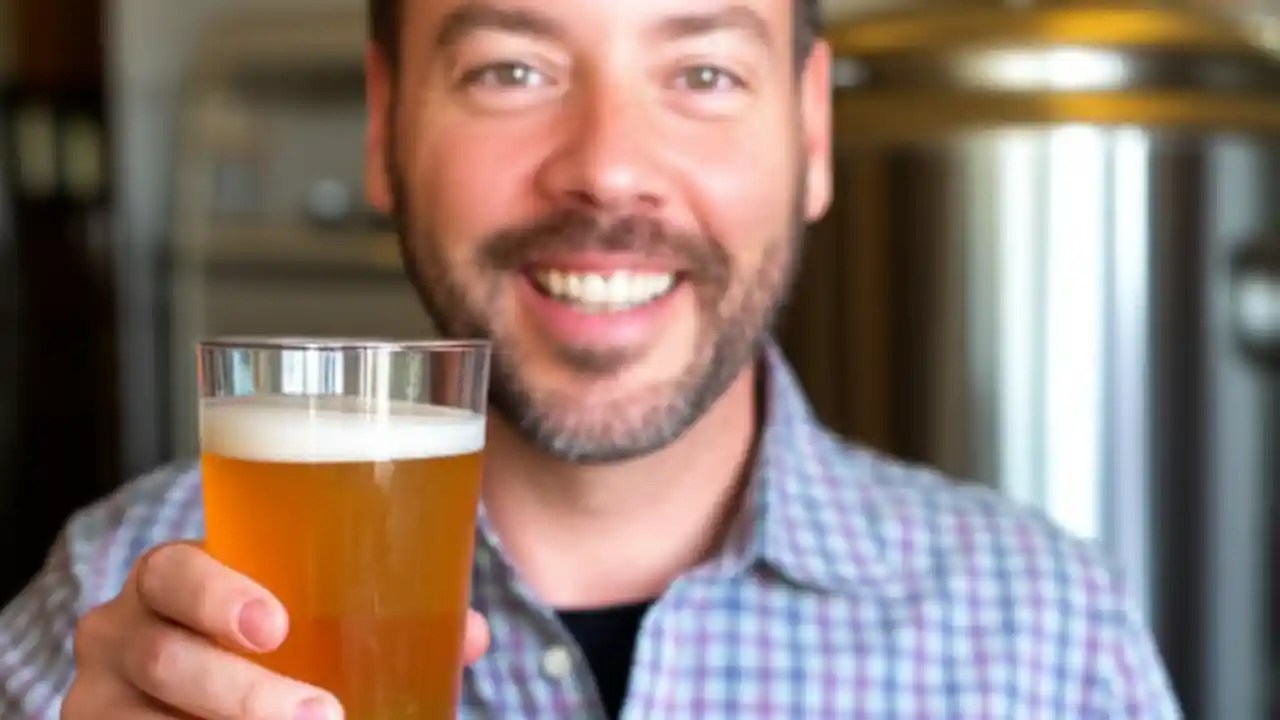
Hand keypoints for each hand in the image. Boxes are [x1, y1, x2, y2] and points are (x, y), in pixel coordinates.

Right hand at [63, 542, 490, 718]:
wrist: (196, 694)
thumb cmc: (260, 642)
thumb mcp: (302, 622)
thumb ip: (377, 619)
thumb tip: (471, 635)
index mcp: (169, 583)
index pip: (171, 571)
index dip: (214, 593)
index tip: (276, 626)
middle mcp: (120, 634)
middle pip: (162, 657)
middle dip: (241, 693)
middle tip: (323, 715)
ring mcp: (101, 700)